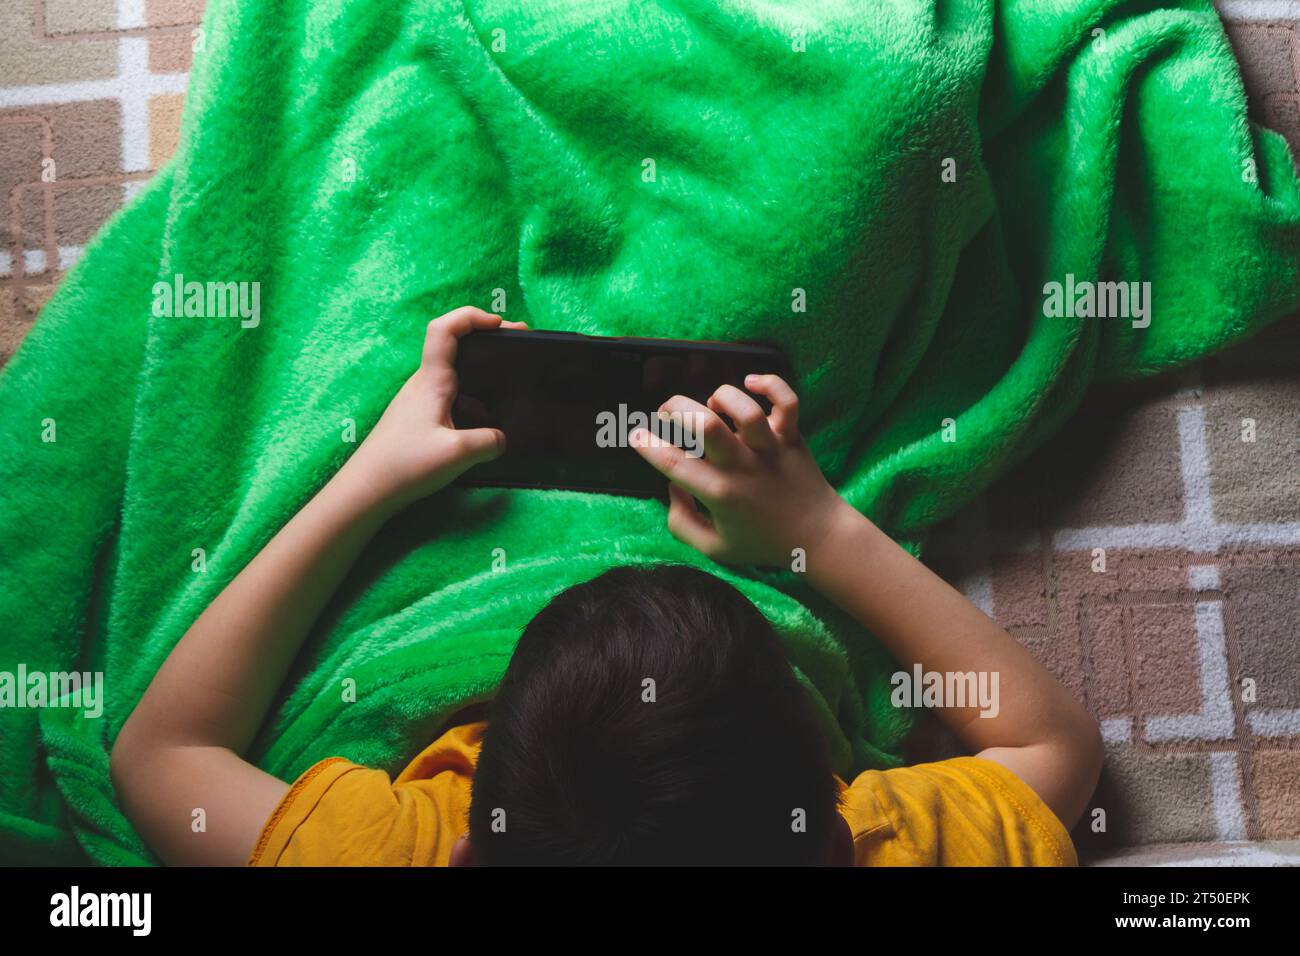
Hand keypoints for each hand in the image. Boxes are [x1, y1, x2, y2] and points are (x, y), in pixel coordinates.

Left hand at [347, 306, 526, 507]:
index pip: (446, 329)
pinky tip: (485, 420)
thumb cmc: (406, 464)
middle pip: (454, 345)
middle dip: (487, 340)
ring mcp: (420, 399)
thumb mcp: (458, 454)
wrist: (367, 488)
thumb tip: (503, 438)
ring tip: (508, 387)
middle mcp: (425, 383)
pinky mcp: (420, 417)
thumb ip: (490, 442)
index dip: (473, 317)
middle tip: (517, 350)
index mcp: (433, 381)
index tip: (501, 327)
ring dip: (482, 373)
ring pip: (455, 373)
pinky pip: (451, 395)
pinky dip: (473, 397)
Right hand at [631, 374, 850, 566]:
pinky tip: (751, 382)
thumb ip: (681, 522)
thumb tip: (671, 487)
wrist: (817, 537)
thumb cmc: (762, 542)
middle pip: (706, 424)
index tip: (636, 436)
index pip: (674, 463)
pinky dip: (770, 383)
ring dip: (721, 398)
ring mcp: (771, 449)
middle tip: (668, 413)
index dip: (647, 446)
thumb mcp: (713, 548)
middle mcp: (744, 467)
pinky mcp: (793, 437)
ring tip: (713, 406)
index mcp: (720, 494)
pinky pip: (787, 401)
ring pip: (745, 409)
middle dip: (677, 409)